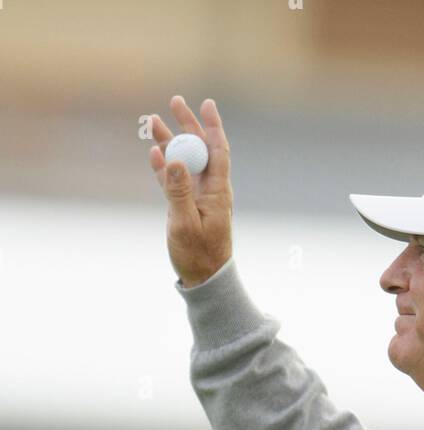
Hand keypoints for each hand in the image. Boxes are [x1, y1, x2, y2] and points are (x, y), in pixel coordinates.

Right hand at [148, 95, 232, 287]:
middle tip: (174, 102)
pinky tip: (152, 153)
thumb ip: (178, 192)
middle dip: (188, 125)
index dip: (213, 126)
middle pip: (199, 149)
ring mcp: (195, 197)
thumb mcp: (186, 224)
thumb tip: (173, 160)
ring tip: (153, 122)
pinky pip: (172, 180)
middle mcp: (209, 189)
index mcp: (217, 191)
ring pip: (182, 162)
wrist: (203, 280)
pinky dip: (163, 167)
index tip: (206, 103)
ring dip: (169, 142)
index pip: (218, 151)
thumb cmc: (199, 256)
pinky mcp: (183, 206)